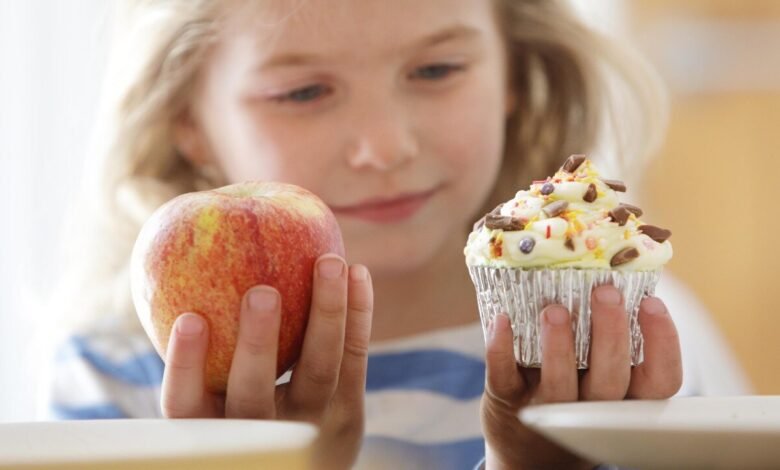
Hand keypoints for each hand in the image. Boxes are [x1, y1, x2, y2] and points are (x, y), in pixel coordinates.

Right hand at [160, 254, 373, 469]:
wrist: (306, 467)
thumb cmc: (241, 412)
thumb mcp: (213, 400)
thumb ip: (199, 353)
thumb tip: (181, 265)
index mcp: (213, 430)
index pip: (186, 405)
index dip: (185, 364)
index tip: (189, 318)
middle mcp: (261, 434)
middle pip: (255, 396)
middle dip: (257, 345)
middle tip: (260, 294)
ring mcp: (312, 425)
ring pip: (318, 370)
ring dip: (325, 313)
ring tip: (327, 263)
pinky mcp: (348, 412)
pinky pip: (354, 358)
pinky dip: (356, 314)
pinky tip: (356, 273)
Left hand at [481, 285, 681, 469]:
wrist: (528, 451)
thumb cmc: (574, 398)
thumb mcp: (601, 379)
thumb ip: (610, 339)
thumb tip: (614, 268)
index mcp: (624, 398)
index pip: (659, 381)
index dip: (663, 345)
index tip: (652, 303)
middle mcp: (591, 409)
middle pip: (611, 380)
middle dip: (610, 334)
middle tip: (606, 293)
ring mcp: (548, 409)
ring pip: (560, 384)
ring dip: (559, 346)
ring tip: (554, 309)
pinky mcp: (508, 403)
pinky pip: (504, 377)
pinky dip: (501, 349)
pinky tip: (501, 320)